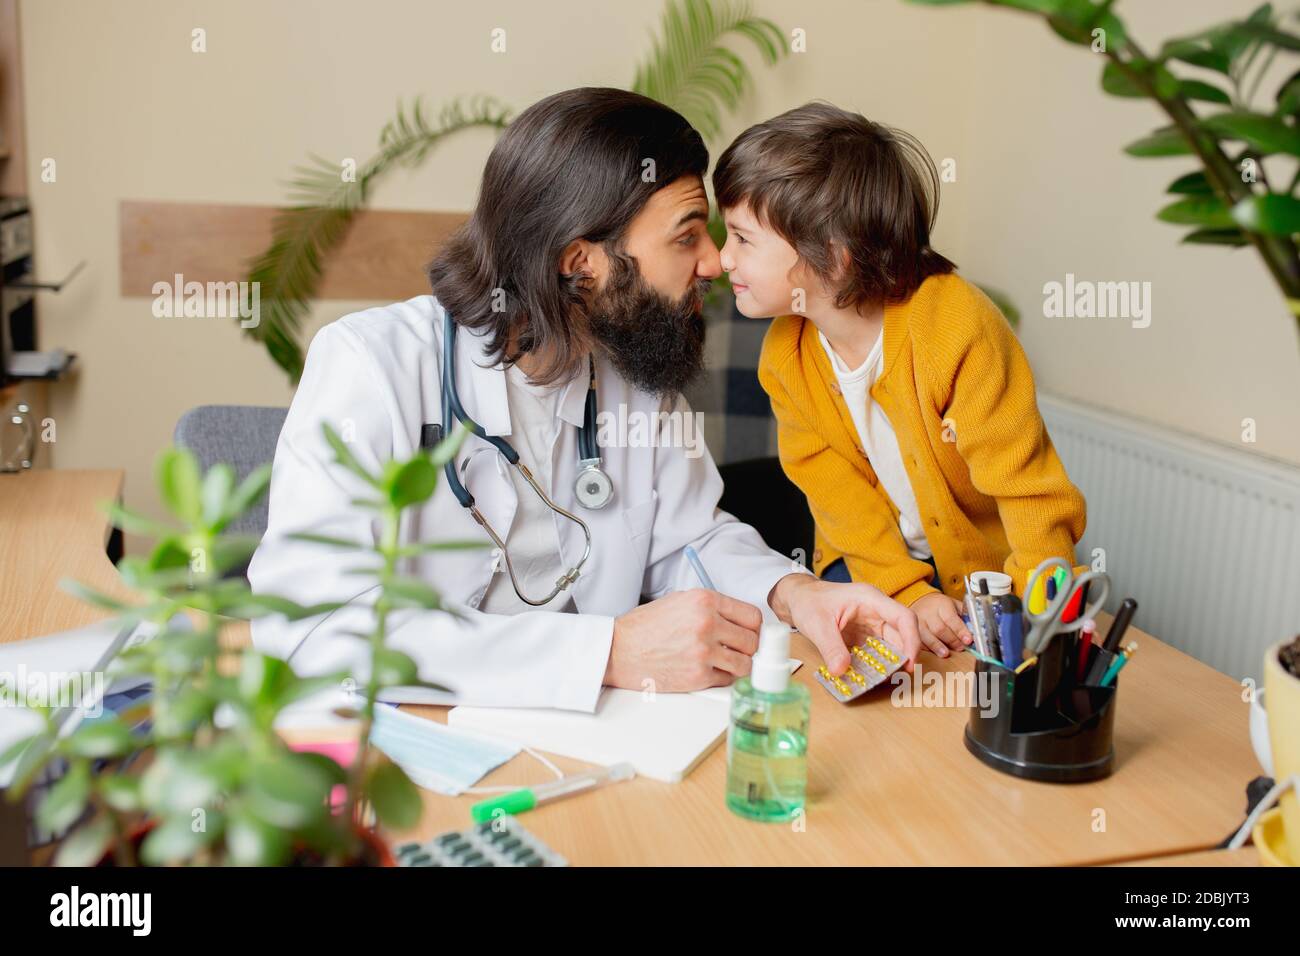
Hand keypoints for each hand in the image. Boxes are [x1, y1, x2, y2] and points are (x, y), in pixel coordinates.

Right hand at [605, 590, 760, 691]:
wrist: (619, 649)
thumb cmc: (645, 626)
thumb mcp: (679, 601)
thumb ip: (711, 607)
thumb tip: (738, 620)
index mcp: (705, 601)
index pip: (751, 616)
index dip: (754, 627)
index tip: (750, 634)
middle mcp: (707, 624)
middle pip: (752, 640)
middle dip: (748, 647)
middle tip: (739, 650)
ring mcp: (703, 651)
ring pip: (745, 664)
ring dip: (738, 665)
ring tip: (725, 662)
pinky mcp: (698, 676)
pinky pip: (726, 680)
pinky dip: (721, 677)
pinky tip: (707, 670)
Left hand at [768, 573, 921, 674]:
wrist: (799, 599)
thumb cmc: (809, 602)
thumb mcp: (817, 624)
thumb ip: (830, 647)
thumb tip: (841, 671)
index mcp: (871, 599)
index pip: (904, 618)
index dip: (912, 641)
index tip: (910, 664)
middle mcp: (877, 612)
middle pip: (902, 634)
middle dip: (902, 658)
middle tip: (895, 679)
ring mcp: (872, 625)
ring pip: (892, 646)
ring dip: (890, 664)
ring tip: (881, 680)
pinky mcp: (865, 637)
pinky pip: (877, 653)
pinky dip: (876, 666)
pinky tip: (869, 678)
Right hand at [910, 591, 971, 657]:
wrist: (922, 602)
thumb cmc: (942, 606)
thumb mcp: (955, 605)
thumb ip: (965, 616)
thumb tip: (976, 631)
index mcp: (942, 604)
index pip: (951, 618)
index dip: (960, 631)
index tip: (968, 640)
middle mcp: (928, 612)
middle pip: (939, 628)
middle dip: (951, 640)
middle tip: (960, 647)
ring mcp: (918, 621)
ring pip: (926, 636)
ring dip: (937, 646)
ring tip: (946, 653)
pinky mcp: (912, 630)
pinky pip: (918, 641)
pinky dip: (927, 648)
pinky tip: (934, 652)